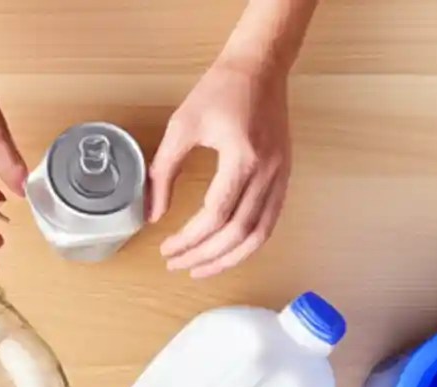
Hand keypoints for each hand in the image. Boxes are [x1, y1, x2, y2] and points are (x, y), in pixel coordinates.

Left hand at [148, 61, 290, 278]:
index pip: (215, 215)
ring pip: (259, 235)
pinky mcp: (284, 177)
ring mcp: (281, 176)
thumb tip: (152, 214)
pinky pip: (270, 222)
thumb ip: (163, 171)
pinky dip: (248, 243)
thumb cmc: (220, 90)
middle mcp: (267, 172)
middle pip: (237, 233)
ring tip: (202, 269)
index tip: (166, 249)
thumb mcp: (181, 127)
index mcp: (242, 158)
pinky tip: (228, 251)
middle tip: (178, 265)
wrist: (259, 68)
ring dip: (229, 258)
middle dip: (205, 256)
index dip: (189, 240)